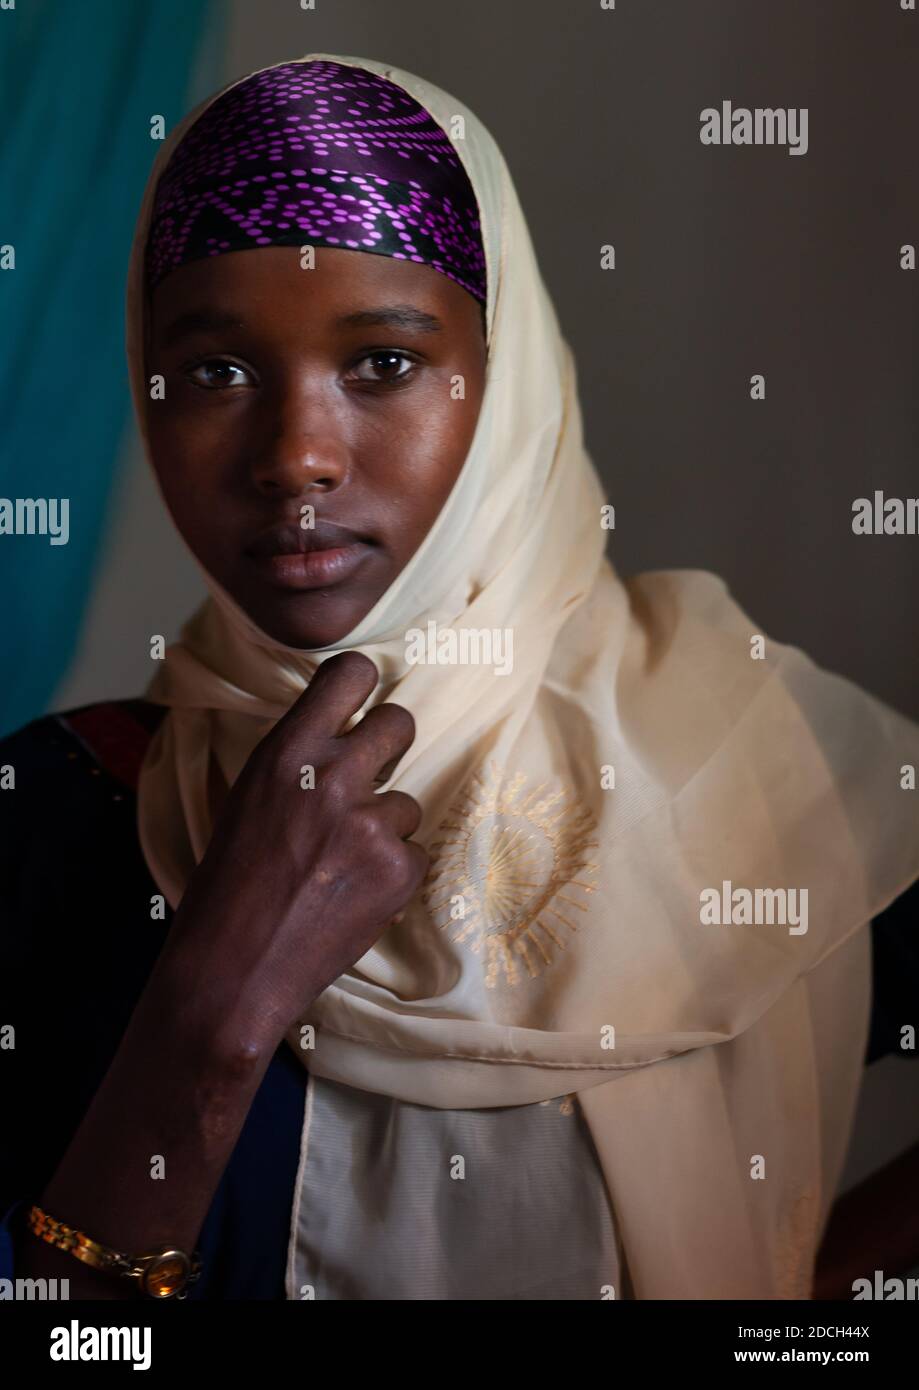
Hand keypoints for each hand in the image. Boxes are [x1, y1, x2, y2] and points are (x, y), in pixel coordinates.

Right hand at [163, 651, 427, 1048]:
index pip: (350, 673)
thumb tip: (345, 735)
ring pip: (408, 803)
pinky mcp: (398, 870)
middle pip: (399, 721)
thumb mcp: (248, 800)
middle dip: (390, 746)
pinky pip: (415, 854)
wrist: (233, 969)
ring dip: (385, 831)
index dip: (362, 686)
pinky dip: (393, 877)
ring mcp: (370, 824)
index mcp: (286, 753)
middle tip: (368, 779)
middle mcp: (332, 777)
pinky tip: (352, 898)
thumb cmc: (228, 888)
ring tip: (339, 868)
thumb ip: (297, 763)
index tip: (360, 703)